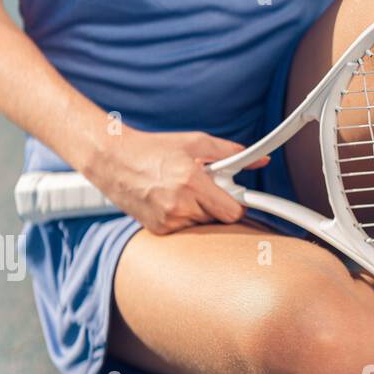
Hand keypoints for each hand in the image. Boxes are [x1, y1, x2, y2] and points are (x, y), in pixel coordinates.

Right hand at [85, 128, 269, 234]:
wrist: (113, 159)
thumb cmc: (154, 149)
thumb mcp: (195, 142)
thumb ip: (230, 152)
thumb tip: (260, 159)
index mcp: (192, 182)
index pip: (233, 212)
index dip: (237, 204)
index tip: (237, 198)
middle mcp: (180, 205)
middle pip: (219, 220)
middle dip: (217, 204)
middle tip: (204, 187)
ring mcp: (168, 221)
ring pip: (203, 226)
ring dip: (200, 212)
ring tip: (184, 191)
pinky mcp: (159, 230)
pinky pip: (185, 230)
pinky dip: (184, 218)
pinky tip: (171, 201)